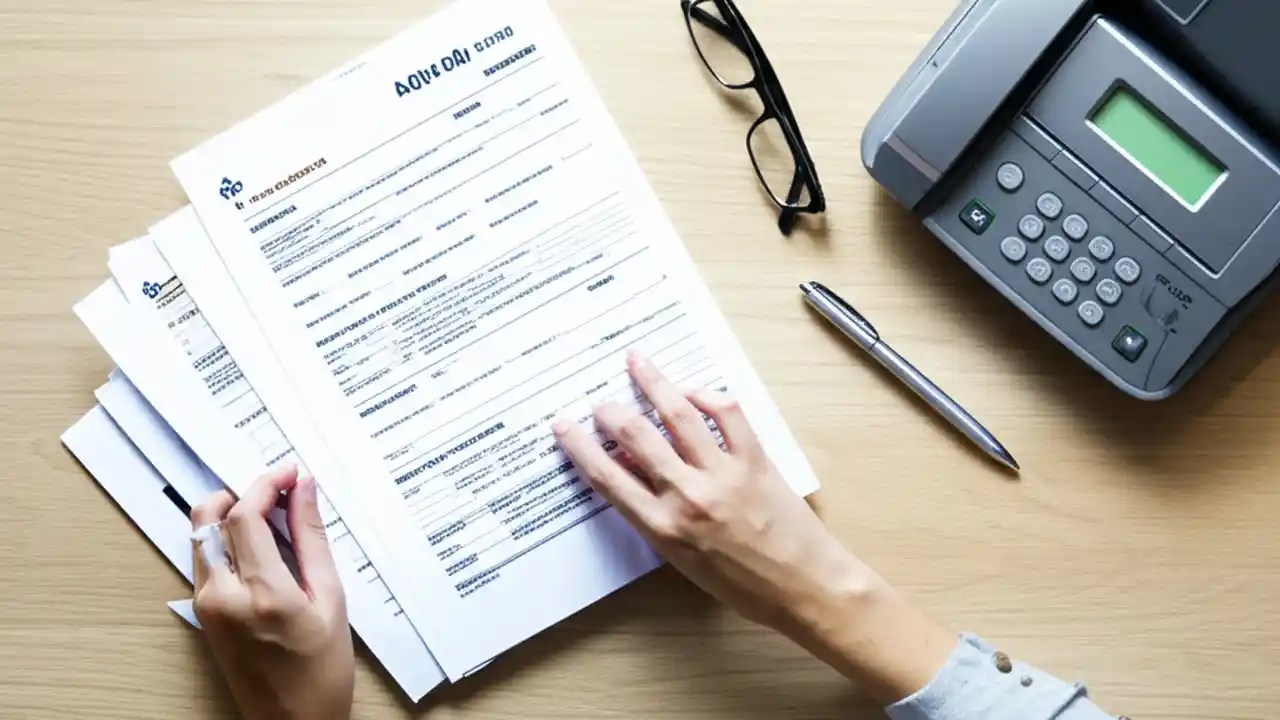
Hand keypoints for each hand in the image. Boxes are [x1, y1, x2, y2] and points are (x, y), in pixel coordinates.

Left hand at [190, 466, 353, 719]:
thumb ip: (312, 539)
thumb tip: (305, 492)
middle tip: (278, 488)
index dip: (267, 483)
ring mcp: (206, 606)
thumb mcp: (330, 599)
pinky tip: (262, 543)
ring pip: (202, 535)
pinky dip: (228, 538)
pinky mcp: (203, 613)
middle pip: (210, 517)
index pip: (246, 515)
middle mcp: (222, 597)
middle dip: (243, 491)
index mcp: (261, 594)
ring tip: (274, 514)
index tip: (290, 472)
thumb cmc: (321, 672)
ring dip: (232, 513)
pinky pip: (206, 558)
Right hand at [553, 351, 953, 702]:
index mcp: (664, 528)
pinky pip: (727, 414)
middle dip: (611, 412)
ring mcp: (723, 474)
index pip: (609, 477)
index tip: (564, 426)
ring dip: (653, 384)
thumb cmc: (745, 586)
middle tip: (601, 401)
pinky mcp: (755, 459)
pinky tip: (693, 391)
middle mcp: (689, 496)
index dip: (580, 447)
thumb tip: (633, 475)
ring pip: (678, 414)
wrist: (804, 587)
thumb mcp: (684, 561)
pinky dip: (707, 396)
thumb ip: (655, 518)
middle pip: (636, 438)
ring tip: (638, 362)